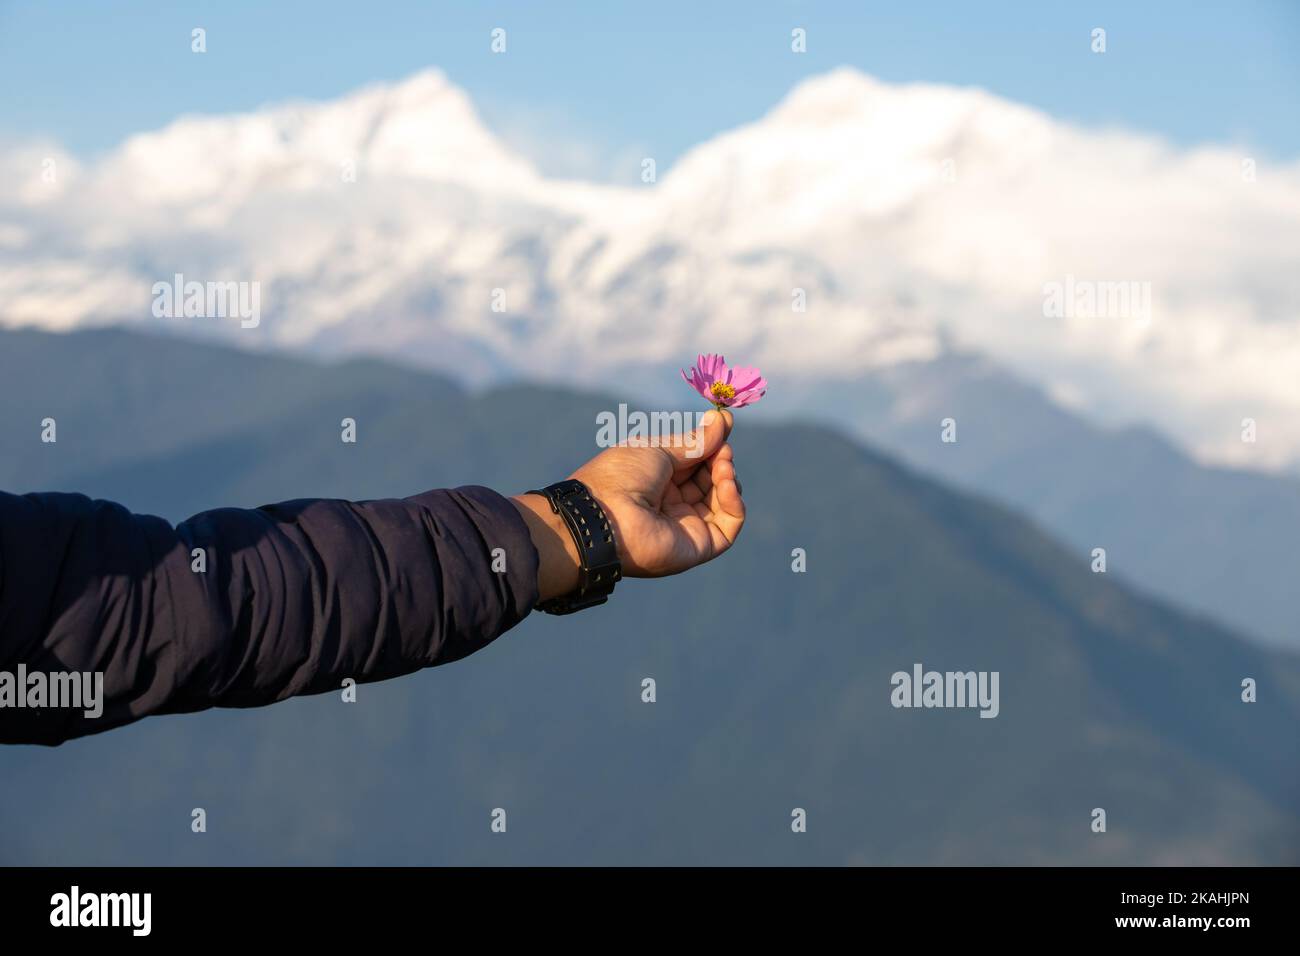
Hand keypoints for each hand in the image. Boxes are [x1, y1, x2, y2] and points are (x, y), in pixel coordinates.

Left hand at [511, 409, 744, 600]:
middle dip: (721, 460)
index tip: (723, 427)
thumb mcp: (659, 449)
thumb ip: (695, 441)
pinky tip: (726, 483)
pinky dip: (734, 503)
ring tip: (722, 463)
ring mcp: (685, 526)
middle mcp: (670, 504)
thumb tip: (723, 421)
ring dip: (728, 478)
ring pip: (722, 502)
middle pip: (710, 481)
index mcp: (655, 480)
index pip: (694, 462)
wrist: (603, 515)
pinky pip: (728, 525)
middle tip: (723, 449)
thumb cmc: (622, 475)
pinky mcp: (698, 546)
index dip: (711, 445)